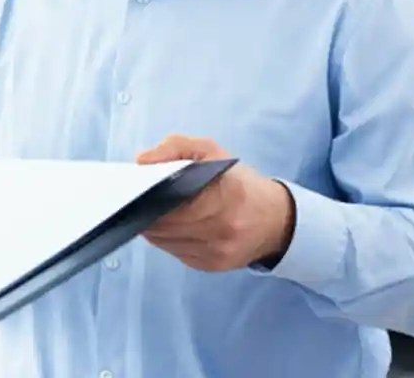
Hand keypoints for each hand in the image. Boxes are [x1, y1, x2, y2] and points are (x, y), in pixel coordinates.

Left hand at [136, 135, 295, 271]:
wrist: (276, 220)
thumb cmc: (239, 183)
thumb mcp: (212, 151)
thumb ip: (176, 147)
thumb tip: (142, 160)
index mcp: (225, 197)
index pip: (171, 204)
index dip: (148, 198)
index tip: (137, 189)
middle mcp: (222, 230)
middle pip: (163, 226)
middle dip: (146, 213)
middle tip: (138, 200)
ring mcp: (217, 252)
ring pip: (165, 242)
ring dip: (154, 228)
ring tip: (154, 210)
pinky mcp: (211, 266)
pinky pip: (175, 253)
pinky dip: (168, 239)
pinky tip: (173, 226)